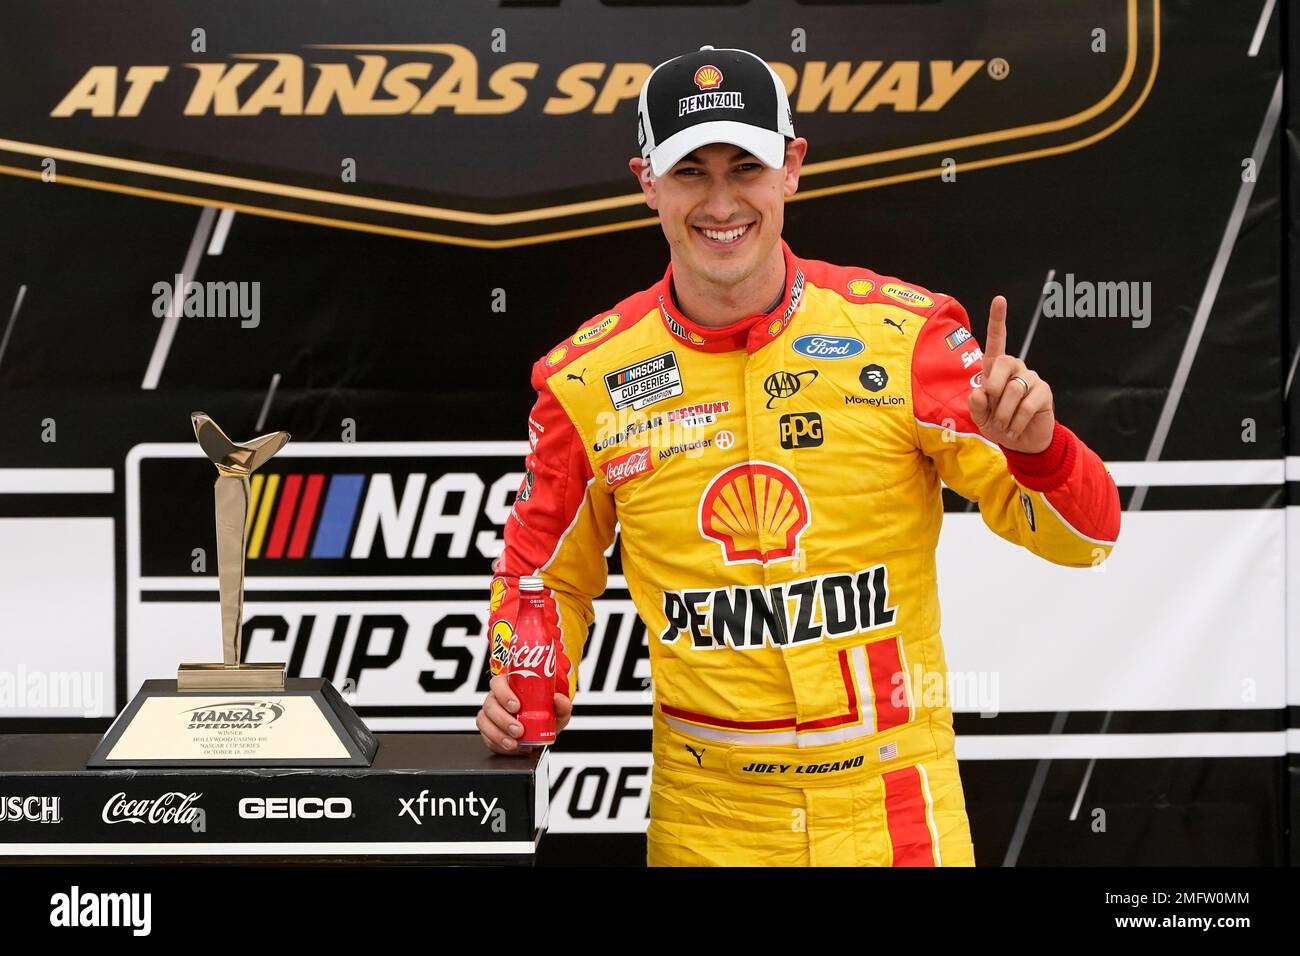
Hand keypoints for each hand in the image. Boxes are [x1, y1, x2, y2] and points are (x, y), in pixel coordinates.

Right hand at [476, 673, 573, 754]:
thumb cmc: (544, 714)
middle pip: (490, 705)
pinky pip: (486, 737)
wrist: (541, 731)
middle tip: (518, 729)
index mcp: (509, 686)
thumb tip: (559, 699)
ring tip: (514, 742)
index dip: (503, 694)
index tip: (516, 706)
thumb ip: (562, 705)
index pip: (498, 683)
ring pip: (484, 722)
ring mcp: (490, 715)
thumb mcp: (557, 710)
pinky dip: (498, 744)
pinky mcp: (488, 731)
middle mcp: (496, 699)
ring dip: (498, 734)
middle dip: (503, 719)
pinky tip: (511, 747)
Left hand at [967, 295, 1054, 452]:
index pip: (996, 341)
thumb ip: (975, 404)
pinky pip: (1026, 405)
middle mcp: (1014, 368)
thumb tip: (980, 391)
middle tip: (992, 414)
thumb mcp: (979, 417)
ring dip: (1003, 414)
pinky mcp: (1043, 392)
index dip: (997, 320)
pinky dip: (1016, 421)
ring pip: (1013, 390)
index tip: (999, 299)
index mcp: (995, 369)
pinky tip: (1015, 428)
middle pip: (1002, 363)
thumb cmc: (997, 425)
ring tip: (1004, 425)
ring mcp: (1031, 378)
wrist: (1021, 442)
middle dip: (993, 389)